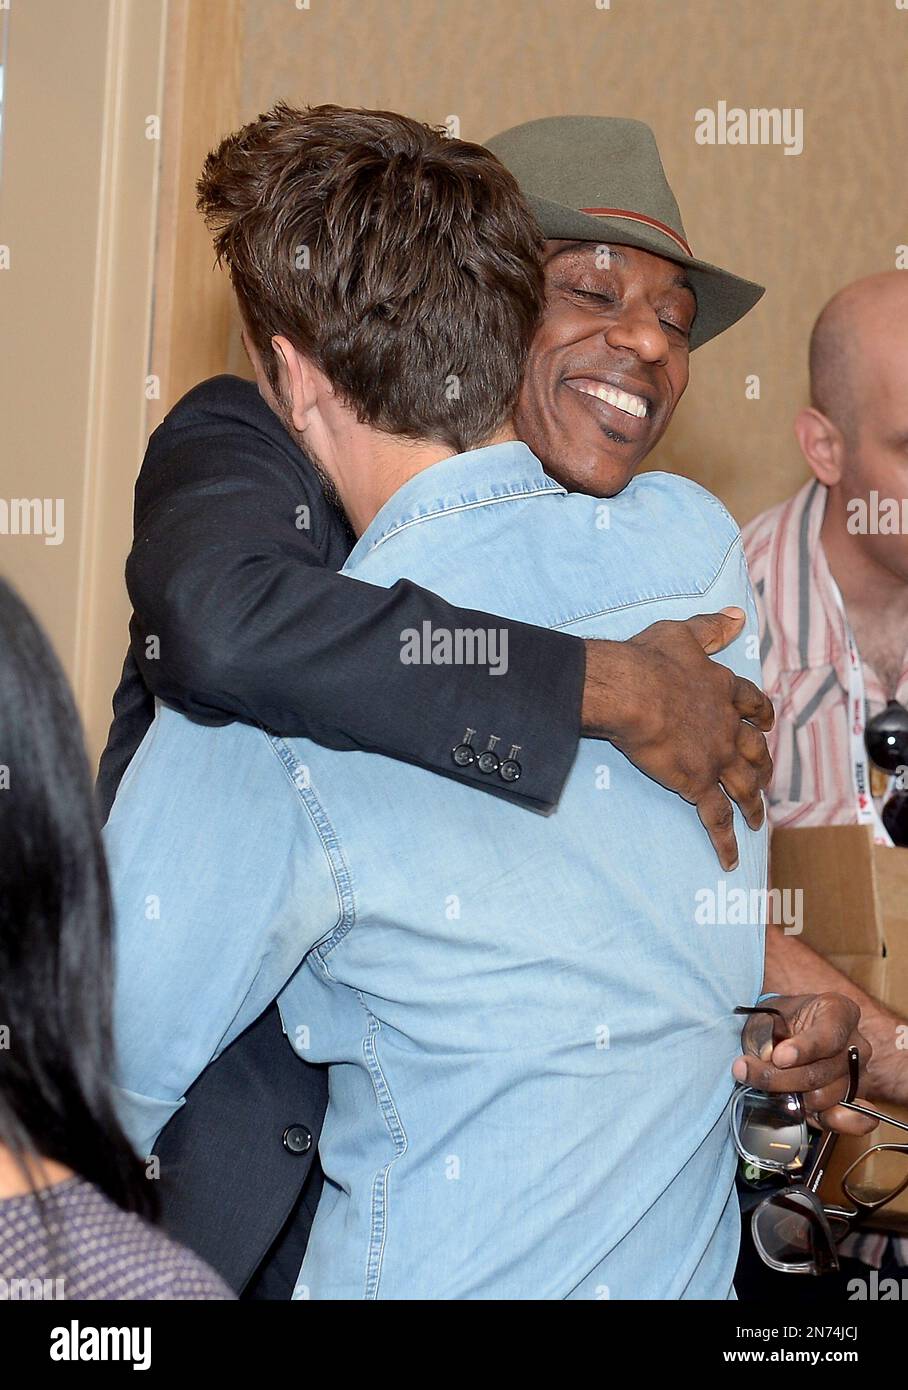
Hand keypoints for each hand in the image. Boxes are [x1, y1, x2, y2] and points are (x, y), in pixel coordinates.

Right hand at [581, 608, 773, 869]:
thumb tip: (737, 615)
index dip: (759, 715)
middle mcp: (727, 727)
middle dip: (762, 767)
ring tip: (759, 822)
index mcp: (723, 690)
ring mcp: (716, 758)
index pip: (751, 705)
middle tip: (765, 778)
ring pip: (744, 787)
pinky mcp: (697, 784)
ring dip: (754, 806)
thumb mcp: (684, 634)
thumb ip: (712, 627)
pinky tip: (731, 859)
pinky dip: (725, 840)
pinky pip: (716, 818)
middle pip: (755, 752)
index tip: (764, 723)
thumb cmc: (650, 659)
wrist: (631, 690)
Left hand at [733, 993, 876, 1135]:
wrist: (779, 1035)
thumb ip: (767, 1036)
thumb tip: (769, 1060)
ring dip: (790, 1098)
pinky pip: (857, 1120)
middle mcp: (856, 1045)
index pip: (829, 1036)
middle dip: (779, 1077)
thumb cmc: (777, 1022)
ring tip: (765, 1088)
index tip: (778, 1057)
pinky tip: (813, 1117)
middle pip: (821, 1072)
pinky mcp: (852, 1101)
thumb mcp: (765, 1018)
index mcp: (840, 1012)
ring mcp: (858, 1075)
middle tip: (744, 1072)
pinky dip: (836, 1122)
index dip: (804, 1049)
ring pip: (824, 1097)